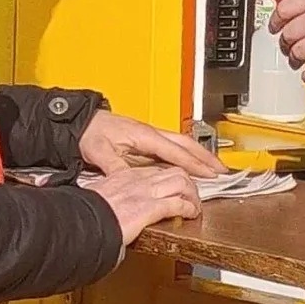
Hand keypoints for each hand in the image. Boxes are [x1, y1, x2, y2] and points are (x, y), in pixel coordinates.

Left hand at [79, 112, 217, 181]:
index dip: (193, 164)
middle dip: (206, 157)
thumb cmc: (91, 133)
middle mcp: (151, 133)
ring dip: (200, 155)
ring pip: (182, 143)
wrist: (82, 122)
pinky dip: (187, 154)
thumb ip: (116, 167)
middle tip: (222, 171)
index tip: (209, 174)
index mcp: (144, 135)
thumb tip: (129, 181)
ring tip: (214, 167)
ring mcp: (150, 135)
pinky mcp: (147, 139)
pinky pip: (173, 146)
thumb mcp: (100, 153)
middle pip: (186, 144)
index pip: (175, 151)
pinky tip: (192, 163)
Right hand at [79, 166, 203, 245]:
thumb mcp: (98, 197)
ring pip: (181, 182)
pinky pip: (178, 204)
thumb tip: (111, 205)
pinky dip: (188, 209)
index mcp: (124, 175)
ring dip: (192, 194)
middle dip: (189, 182)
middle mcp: (137, 180)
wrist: (81, 222)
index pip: (156, 169)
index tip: (176, 185)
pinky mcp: (150, 208)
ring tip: (195, 205)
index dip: (170, 176)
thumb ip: (110, 197)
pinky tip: (190, 214)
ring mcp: (145, 192)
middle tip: (192, 194)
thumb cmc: (86, 213)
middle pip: (174, 170)